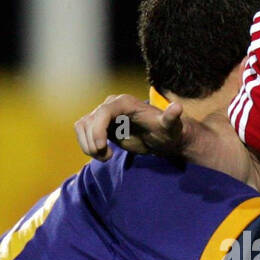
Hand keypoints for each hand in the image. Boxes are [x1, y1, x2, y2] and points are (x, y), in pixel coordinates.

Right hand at [74, 94, 188, 160]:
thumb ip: (172, 117)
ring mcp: (103, 114)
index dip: (98, 130)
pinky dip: (87, 144)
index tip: (102, 148)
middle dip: (94, 142)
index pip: (103, 112)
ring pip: (82, 126)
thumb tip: (177, 107)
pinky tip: (102, 154)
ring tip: (105, 156)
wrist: (163, 137)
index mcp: (125, 102)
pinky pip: (83, 132)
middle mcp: (111, 104)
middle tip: (107, 157)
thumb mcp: (171, 126)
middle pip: (89, 121)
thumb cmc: (168, 131)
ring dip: (88, 144)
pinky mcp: (99, 124)